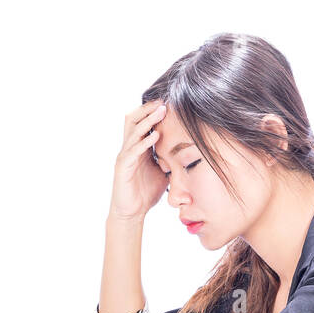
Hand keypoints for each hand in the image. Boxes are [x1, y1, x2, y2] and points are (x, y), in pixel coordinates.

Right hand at [109, 99, 169, 222]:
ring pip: (133, 131)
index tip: (169, 101)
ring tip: (161, 111)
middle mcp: (129, 148)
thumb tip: (190, 151)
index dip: (153, 111)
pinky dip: (144, 142)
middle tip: (164, 100)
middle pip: (134, 120)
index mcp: (138, 147)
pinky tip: (155, 136)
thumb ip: (170, 158)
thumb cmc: (146, 191)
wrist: (132, 212)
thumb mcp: (163, 171)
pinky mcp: (123, 167)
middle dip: (148, 109)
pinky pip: (133, 151)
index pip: (143, 122)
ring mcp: (125, 156)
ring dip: (147, 120)